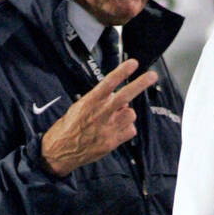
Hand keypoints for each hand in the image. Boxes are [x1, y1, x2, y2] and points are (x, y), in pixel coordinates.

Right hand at [39, 58, 157, 176]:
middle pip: (125, 96)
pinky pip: (131, 130)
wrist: (61, 150)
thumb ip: (98, 100)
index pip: (109, 82)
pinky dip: (126, 129)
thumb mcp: (79, 106)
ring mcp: (108, 128)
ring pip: (130, 113)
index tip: (133, 63)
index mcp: (90, 102)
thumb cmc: (69, 127)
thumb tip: (114, 95)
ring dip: (126, 114)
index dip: (122, 71)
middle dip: (141, 84)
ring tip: (114, 118)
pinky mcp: (112, 141)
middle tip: (152, 76)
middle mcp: (101, 114)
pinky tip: (116, 130)